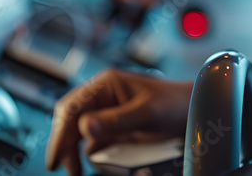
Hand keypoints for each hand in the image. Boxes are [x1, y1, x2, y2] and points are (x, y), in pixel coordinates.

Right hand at [44, 69, 192, 175]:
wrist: (195, 111)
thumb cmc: (176, 103)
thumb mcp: (148, 112)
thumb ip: (117, 120)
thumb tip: (84, 127)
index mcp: (106, 84)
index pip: (72, 107)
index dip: (60, 133)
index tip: (56, 158)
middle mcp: (103, 96)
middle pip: (71, 120)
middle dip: (64, 144)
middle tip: (63, 168)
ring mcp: (108, 112)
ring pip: (79, 132)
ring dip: (73, 151)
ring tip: (75, 171)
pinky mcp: (115, 128)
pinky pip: (94, 141)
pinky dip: (89, 153)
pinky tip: (88, 165)